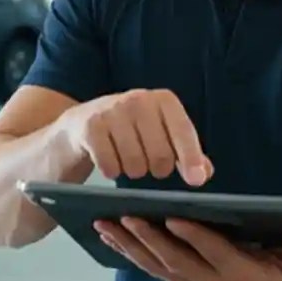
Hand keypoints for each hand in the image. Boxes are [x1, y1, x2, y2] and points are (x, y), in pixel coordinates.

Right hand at [60, 89, 212, 185]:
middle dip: (157, 169)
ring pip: (135, 164)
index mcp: (162, 100)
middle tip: (149, 164)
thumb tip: (203, 174)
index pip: (183, 130)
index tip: (196, 181)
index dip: (191, 157)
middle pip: (160, 155)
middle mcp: (138, 99)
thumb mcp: (160, 135)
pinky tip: (109, 161)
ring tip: (128, 160)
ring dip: (133, 171)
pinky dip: (111, 171)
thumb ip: (186, 154)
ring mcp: (112, 111)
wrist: (78, 125)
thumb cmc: (129, 132)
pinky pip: (110, 166)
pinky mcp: (90, 127)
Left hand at [95, 217, 281, 280]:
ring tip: (105, 225)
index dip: (193, 235)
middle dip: (148, 238)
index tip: (172, 216)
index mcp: (240, 274)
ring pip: (157, 267)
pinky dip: (133, 255)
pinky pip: (156, 271)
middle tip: (125, 216)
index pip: (212, 252)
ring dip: (130, 246)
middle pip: (175, 260)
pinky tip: (114, 239)